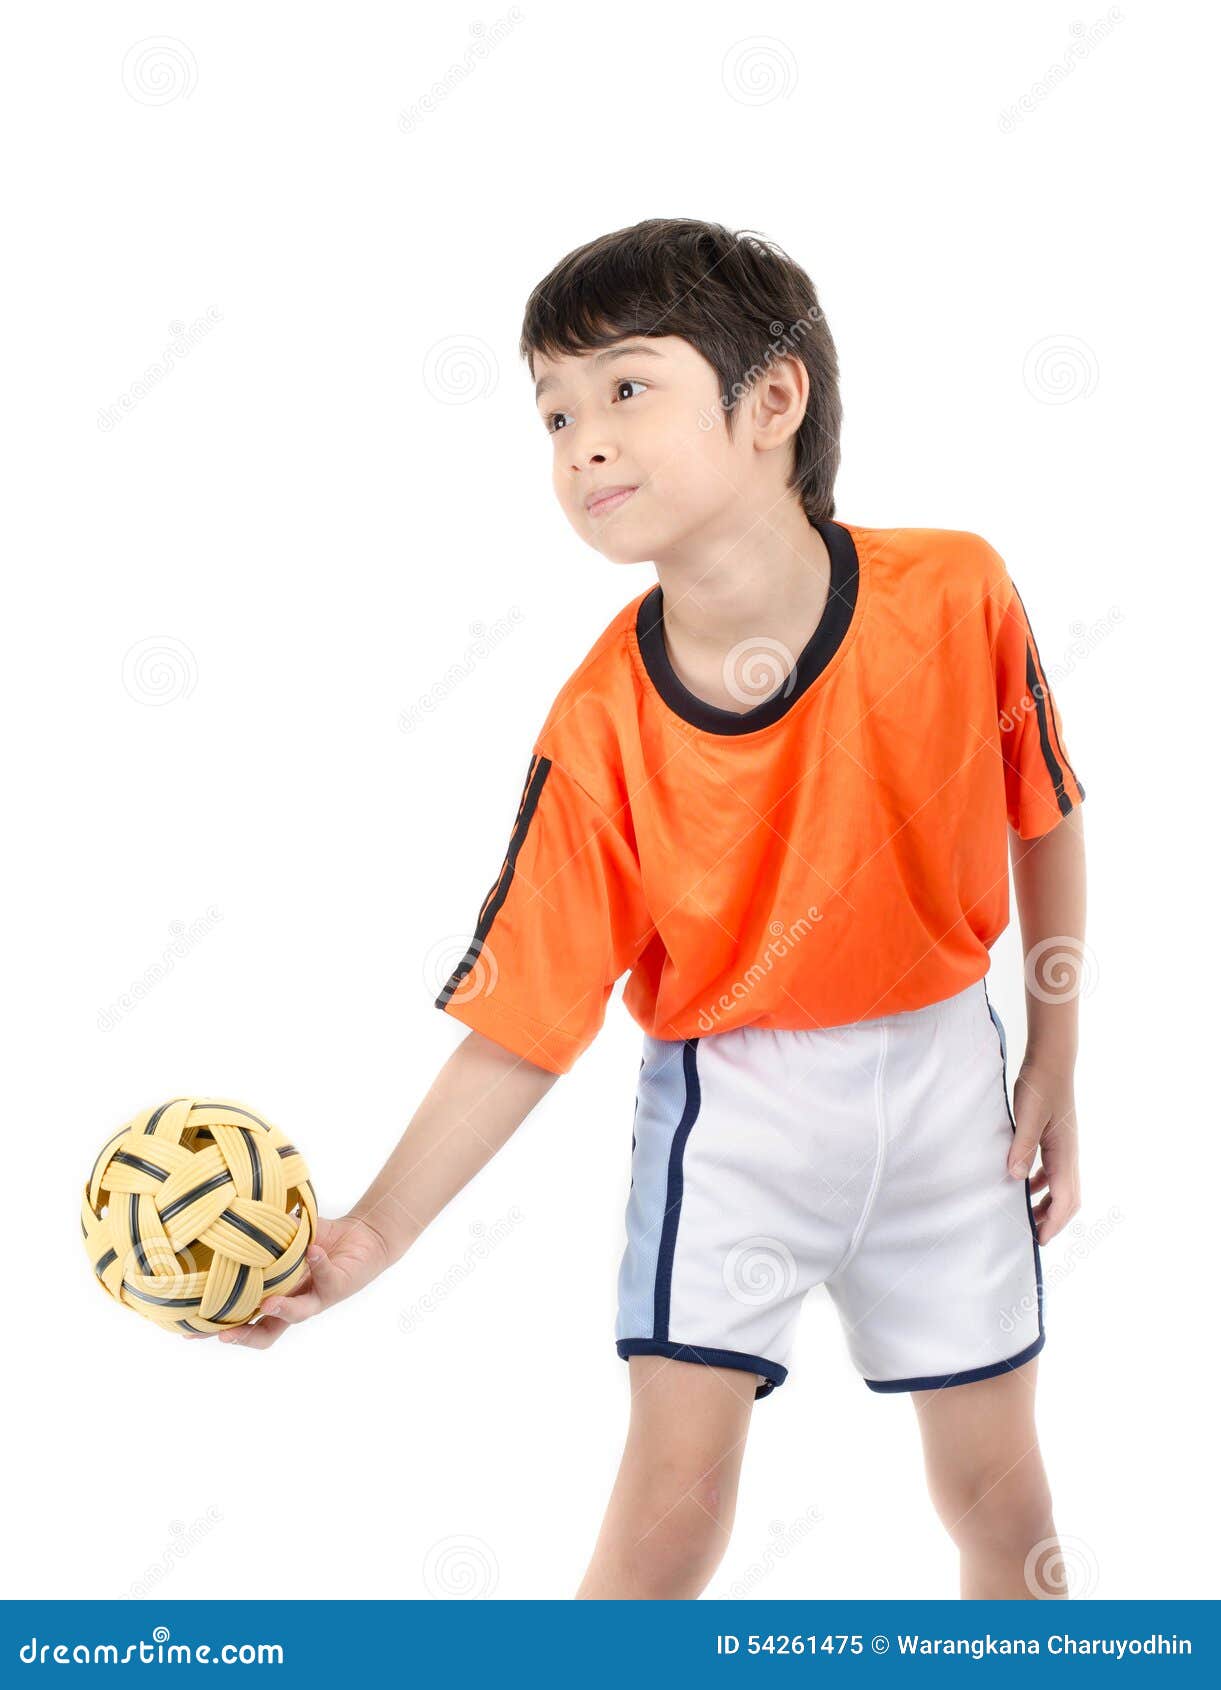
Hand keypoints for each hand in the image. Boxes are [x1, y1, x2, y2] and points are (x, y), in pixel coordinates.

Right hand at [204, 1213, 390, 1348]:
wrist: (363, 1236)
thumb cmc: (320, 1238)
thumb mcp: (286, 1237)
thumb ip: (262, 1232)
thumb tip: (229, 1210)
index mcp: (276, 1296)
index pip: (243, 1320)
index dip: (218, 1329)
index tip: (189, 1332)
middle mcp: (294, 1303)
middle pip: (266, 1334)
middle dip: (244, 1337)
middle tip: (222, 1335)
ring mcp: (316, 1298)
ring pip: (298, 1314)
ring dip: (282, 1309)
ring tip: (268, 1303)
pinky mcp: (338, 1285)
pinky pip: (326, 1275)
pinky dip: (318, 1263)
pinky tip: (312, 1250)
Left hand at [1007, 1058, 1080, 1244]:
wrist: (1051, 1061)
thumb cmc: (1040, 1085)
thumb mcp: (1028, 1116)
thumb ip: (1022, 1146)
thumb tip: (1015, 1178)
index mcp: (1065, 1153)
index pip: (1066, 1199)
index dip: (1054, 1223)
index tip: (1039, 1240)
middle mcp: (1069, 1154)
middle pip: (1068, 1198)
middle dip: (1053, 1220)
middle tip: (1033, 1236)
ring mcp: (1064, 1147)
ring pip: (1062, 1186)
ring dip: (1047, 1204)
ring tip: (1026, 1216)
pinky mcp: (1056, 1140)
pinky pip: (1053, 1171)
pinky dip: (1041, 1184)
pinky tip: (1023, 1184)